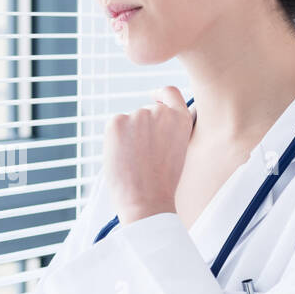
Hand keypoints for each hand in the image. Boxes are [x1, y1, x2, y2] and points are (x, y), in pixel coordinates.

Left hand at [104, 86, 194, 223]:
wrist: (146, 201)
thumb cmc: (161, 183)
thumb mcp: (176, 150)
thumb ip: (168, 130)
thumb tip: (151, 117)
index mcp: (180, 119)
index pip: (170, 93)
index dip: (160, 94)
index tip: (153, 96)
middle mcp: (161, 112)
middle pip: (145, 112)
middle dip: (141, 129)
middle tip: (141, 157)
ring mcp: (138, 115)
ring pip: (128, 122)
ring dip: (127, 136)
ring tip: (134, 162)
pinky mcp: (116, 122)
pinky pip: (114, 127)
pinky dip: (114, 141)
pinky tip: (122, 158)